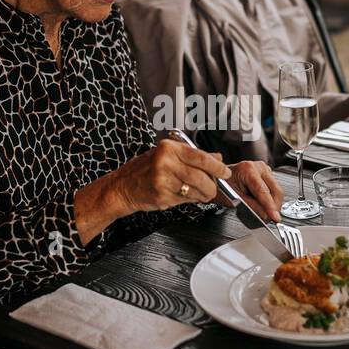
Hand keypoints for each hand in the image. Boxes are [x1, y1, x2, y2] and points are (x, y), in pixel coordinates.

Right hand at [108, 139, 232, 213]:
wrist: (123, 187)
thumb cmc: (144, 170)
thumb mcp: (167, 155)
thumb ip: (193, 156)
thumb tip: (216, 157)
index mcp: (168, 148)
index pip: (200, 157)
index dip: (217, 166)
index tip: (225, 172)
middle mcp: (165, 161)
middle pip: (200, 176)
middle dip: (211, 185)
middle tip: (214, 188)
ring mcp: (162, 179)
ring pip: (194, 190)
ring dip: (203, 194)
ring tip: (203, 194)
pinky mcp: (161, 195)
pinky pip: (185, 199)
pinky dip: (191, 199)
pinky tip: (188, 196)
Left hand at [219, 159, 283, 221]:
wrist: (218, 178)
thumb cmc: (221, 185)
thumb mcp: (232, 198)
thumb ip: (250, 206)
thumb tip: (264, 214)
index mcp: (248, 169)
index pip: (263, 191)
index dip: (270, 206)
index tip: (275, 217)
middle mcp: (258, 167)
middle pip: (275, 190)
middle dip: (274, 207)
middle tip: (270, 219)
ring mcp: (264, 169)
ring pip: (276, 190)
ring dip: (273, 204)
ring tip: (265, 213)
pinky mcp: (266, 174)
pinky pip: (274, 189)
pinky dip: (271, 199)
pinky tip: (264, 205)